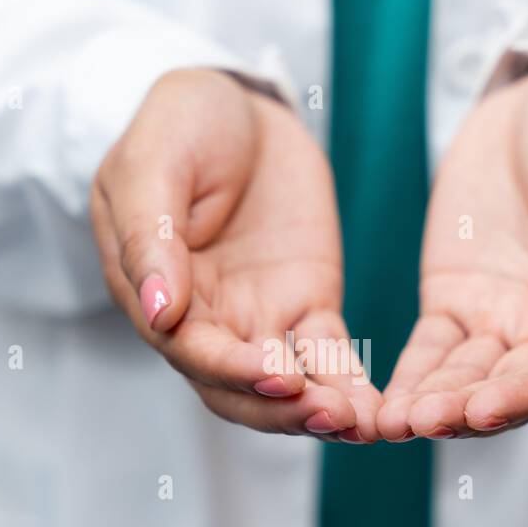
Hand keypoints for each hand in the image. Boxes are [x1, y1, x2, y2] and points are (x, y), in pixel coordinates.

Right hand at [92, 69, 380, 441]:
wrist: (239, 103)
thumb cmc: (180, 125)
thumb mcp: (152, 165)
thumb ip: (151, 237)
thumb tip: (160, 311)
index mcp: (154, 293)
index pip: (190, 350)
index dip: (232, 369)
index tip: (278, 374)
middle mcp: (204, 320)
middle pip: (237, 387)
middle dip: (282, 409)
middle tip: (331, 416)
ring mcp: (258, 317)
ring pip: (285, 384)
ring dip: (318, 409)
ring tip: (361, 423)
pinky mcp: (306, 304)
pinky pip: (328, 356)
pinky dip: (349, 384)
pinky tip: (376, 407)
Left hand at [377, 63, 527, 440]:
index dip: (527, 395)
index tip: (484, 409)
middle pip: (510, 386)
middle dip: (467, 409)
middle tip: (424, 422)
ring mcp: (501, 320)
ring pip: (467, 377)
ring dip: (434, 403)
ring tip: (395, 422)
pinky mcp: (456, 304)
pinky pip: (431, 351)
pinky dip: (410, 379)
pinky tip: (384, 406)